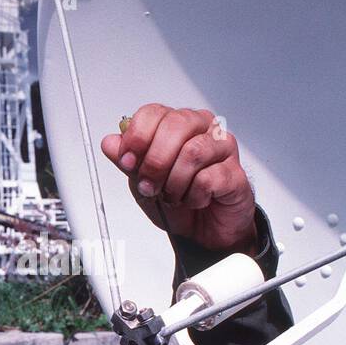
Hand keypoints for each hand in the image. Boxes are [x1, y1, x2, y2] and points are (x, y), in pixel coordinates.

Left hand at [100, 104, 257, 254]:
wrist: (204, 231)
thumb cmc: (178, 200)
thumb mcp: (142, 181)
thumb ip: (128, 161)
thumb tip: (110, 143)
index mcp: (177, 123)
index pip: (154, 113)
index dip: (136, 138)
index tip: (127, 161)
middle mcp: (201, 128)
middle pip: (174, 127)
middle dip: (154, 162)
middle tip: (149, 185)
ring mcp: (222, 148)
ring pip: (192, 153)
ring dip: (174, 182)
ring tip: (173, 196)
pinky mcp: (235, 172)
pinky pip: (208, 178)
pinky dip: (193, 196)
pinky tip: (194, 200)